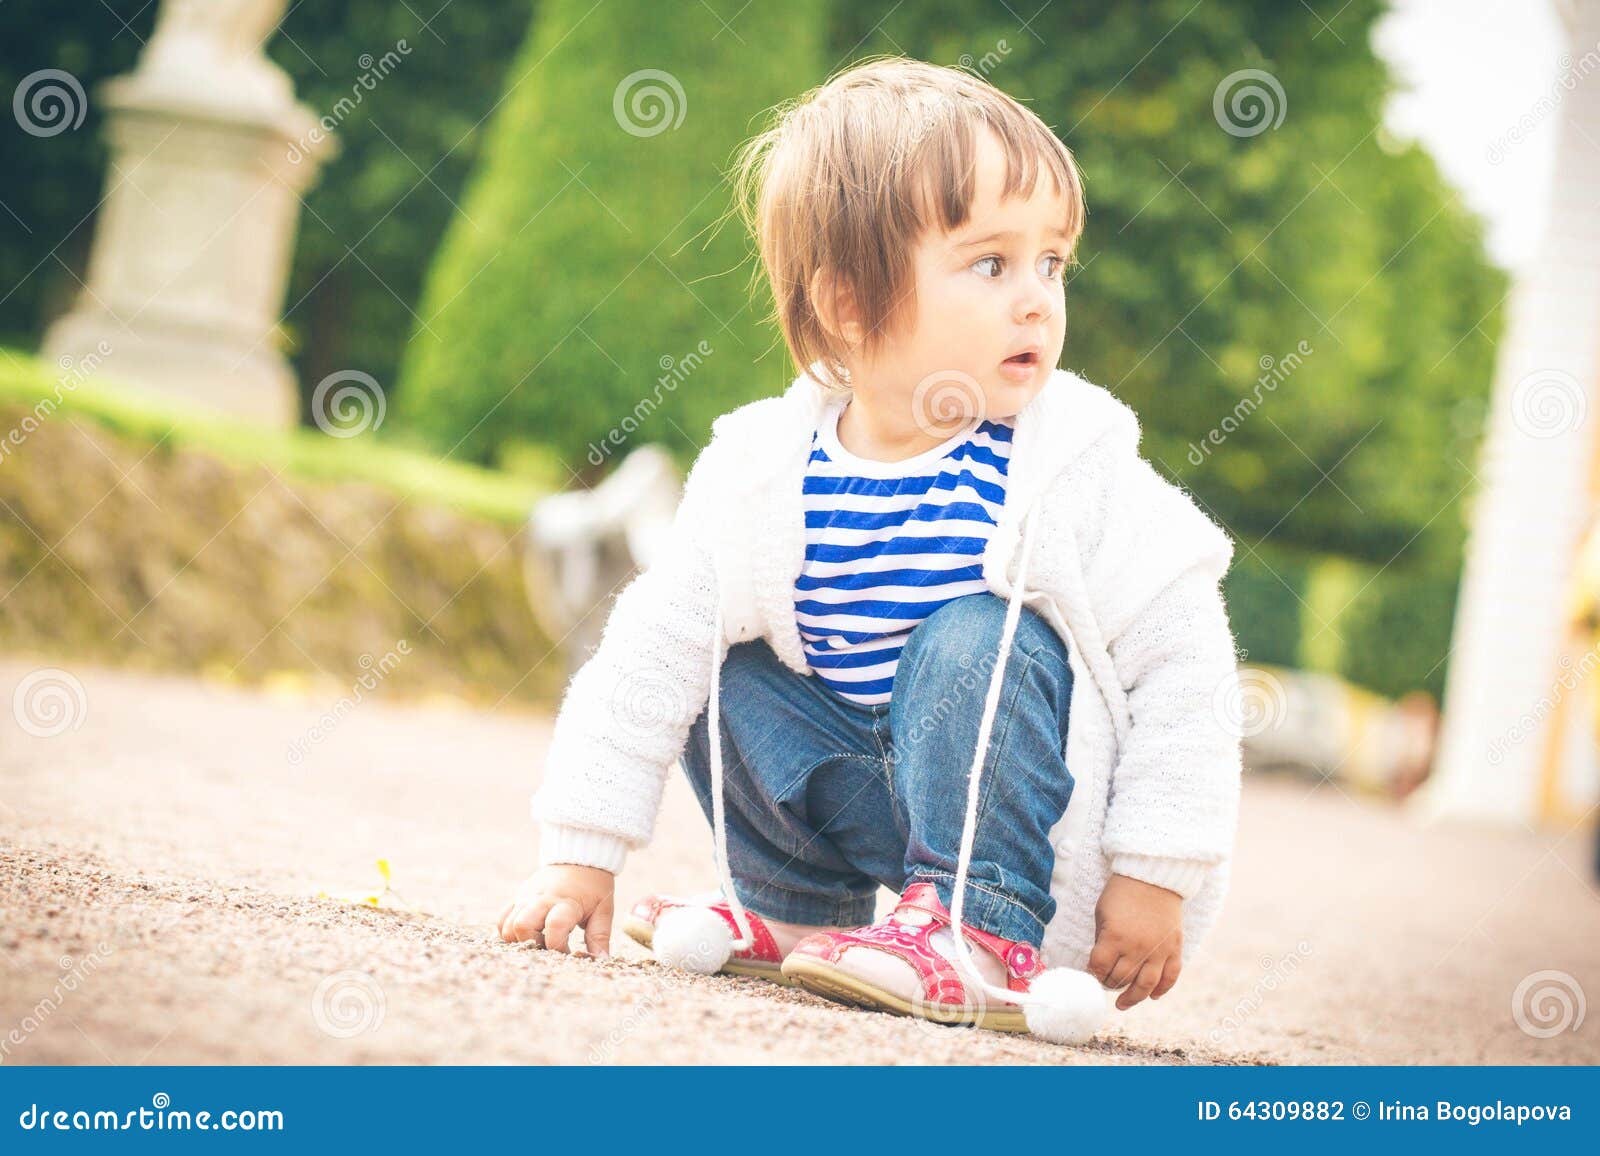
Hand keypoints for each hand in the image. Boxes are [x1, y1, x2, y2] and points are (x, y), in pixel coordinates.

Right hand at [497, 864, 615, 957]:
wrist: (579, 858)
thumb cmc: (593, 887)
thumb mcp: (603, 910)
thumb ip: (600, 936)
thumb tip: (602, 960)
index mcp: (566, 901)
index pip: (554, 927)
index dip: (559, 947)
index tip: (568, 952)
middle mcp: (541, 898)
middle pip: (522, 926)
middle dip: (533, 943)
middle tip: (548, 944)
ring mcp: (526, 896)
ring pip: (508, 925)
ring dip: (520, 939)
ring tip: (539, 938)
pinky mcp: (518, 896)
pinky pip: (502, 919)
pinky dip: (508, 931)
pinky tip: (526, 934)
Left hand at [1088, 873, 1182, 1009]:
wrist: (1154, 876)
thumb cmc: (1122, 892)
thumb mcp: (1102, 913)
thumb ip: (1101, 939)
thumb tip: (1100, 963)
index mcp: (1115, 937)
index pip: (1099, 967)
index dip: (1092, 974)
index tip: (1090, 975)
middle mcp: (1137, 947)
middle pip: (1121, 979)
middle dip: (1109, 984)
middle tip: (1105, 984)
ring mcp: (1158, 950)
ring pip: (1145, 985)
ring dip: (1133, 998)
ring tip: (1123, 1004)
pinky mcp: (1174, 948)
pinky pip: (1171, 976)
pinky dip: (1162, 989)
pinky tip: (1152, 996)